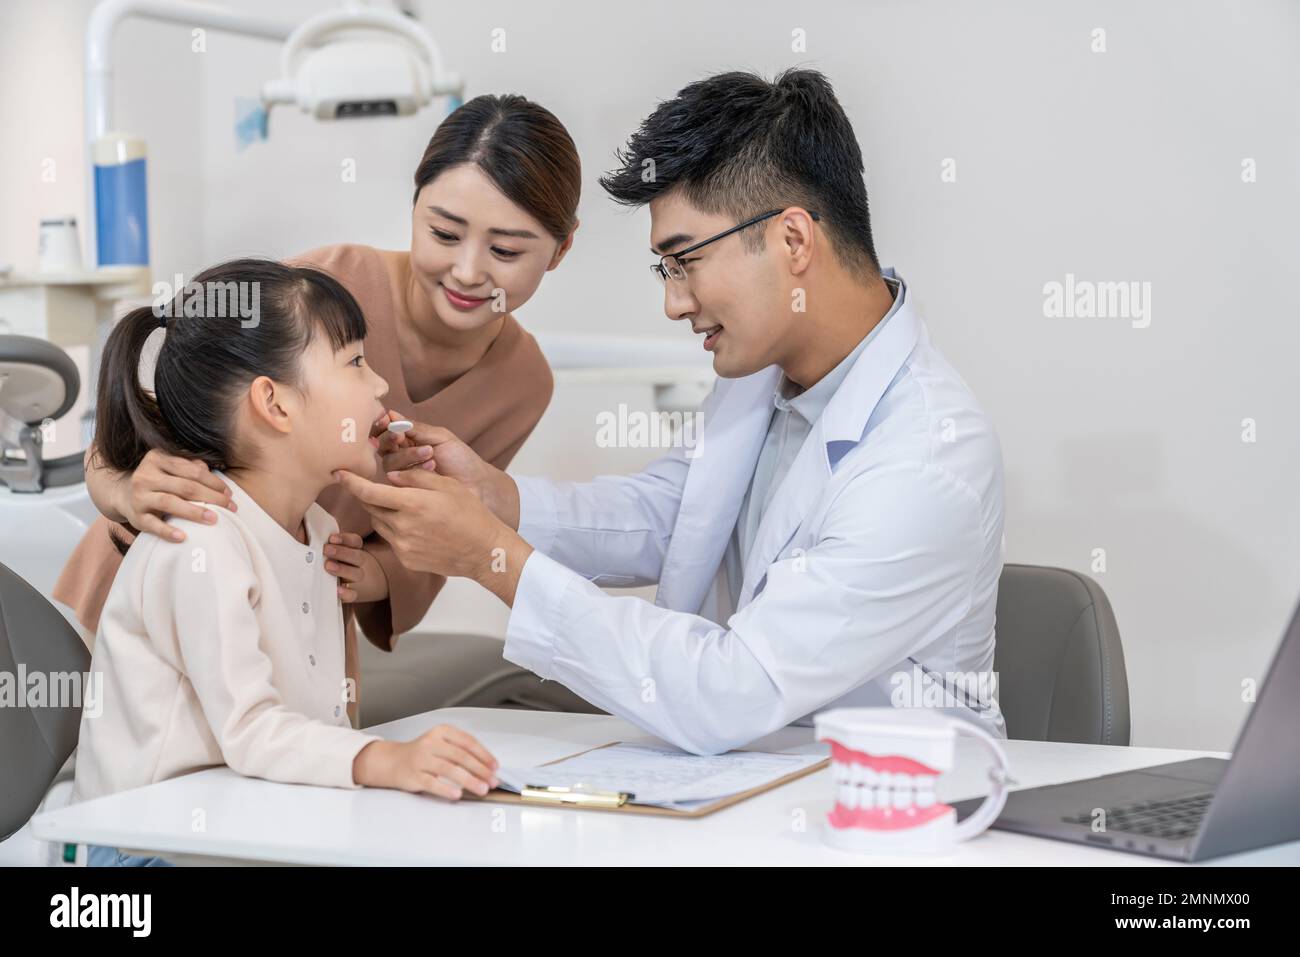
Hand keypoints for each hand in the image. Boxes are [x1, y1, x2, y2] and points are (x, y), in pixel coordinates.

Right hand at [116, 449, 235, 541]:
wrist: (125, 496)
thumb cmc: (160, 481)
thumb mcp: (172, 468)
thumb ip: (191, 466)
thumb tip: (213, 470)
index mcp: (157, 458)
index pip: (192, 470)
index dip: (214, 482)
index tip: (229, 493)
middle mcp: (146, 475)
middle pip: (185, 486)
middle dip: (211, 497)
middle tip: (230, 507)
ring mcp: (139, 496)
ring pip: (170, 502)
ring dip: (194, 512)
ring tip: (213, 519)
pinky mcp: (135, 516)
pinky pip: (153, 524)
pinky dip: (167, 531)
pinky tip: (183, 537)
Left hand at [323, 531, 387, 603]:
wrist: (343, 582)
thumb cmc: (328, 562)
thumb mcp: (328, 551)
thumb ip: (322, 545)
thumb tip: (307, 535)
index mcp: (353, 550)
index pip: (355, 542)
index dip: (345, 539)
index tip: (332, 538)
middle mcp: (357, 564)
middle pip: (356, 556)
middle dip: (342, 552)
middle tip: (327, 550)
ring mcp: (354, 579)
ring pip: (357, 574)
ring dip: (343, 569)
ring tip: (328, 566)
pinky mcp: (350, 594)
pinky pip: (353, 594)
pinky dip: (346, 592)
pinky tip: (337, 589)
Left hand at [333, 467, 532, 603]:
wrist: (484, 550)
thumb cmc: (470, 513)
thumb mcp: (447, 486)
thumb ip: (414, 478)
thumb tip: (389, 477)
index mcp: (412, 504)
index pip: (369, 492)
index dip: (350, 482)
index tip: (338, 473)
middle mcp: (403, 526)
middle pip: (371, 508)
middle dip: (370, 496)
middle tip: (379, 488)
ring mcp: (403, 546)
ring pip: (380, 524)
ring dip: (384, 513)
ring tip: (406, 509)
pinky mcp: (407, 559)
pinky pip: (392, 541)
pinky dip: (397, 531)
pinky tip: (417, 528)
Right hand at [352, 723, 499, 798]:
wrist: (392, 761)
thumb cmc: (423, 754)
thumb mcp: (441, 744)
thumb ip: (461, 751)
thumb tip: (487, 767)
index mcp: (441, 731)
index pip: (468, 742)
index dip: (484, 754)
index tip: (495, 767)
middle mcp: (431, 742)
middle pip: (461, 756)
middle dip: (480, 770)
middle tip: (493, 780)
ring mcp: (421, 758)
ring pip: (449, 769)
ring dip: (469, 780)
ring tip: (482, 789)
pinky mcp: (413, 775)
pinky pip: (432, 782)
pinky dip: (446, 789)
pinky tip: (457, 794)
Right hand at [375, 414, 518, 527]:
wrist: (476, 483)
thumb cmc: (461, 459)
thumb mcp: (440, 437)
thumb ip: (415, 428)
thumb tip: (391, 414)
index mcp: (410, 441)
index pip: (386, 432)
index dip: (384, 427)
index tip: (389, 422)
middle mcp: (403, 458)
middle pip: (383, 447)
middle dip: (391, 440)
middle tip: (402, 437)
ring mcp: (404, 476)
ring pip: (389, 463)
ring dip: (408, 455)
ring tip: (430, 454)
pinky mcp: (407, 492)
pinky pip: (398, 480)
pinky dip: (414, 470)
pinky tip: (432, 467)